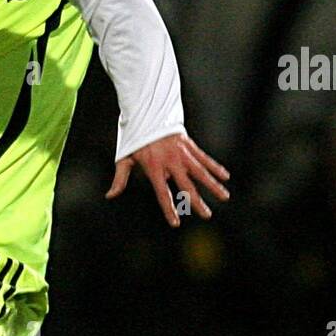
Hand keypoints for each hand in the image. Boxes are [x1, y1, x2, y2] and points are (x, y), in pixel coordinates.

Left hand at [106, 131, 228, 227]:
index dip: (169, 209)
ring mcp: (182, 152)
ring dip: (213, 185)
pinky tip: (225, 177)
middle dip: (197, 202)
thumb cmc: (134, 138)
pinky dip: (215, 167)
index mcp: (154, 167)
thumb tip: (109, 195)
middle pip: (186, 185)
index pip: (163, 193)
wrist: (146, 112)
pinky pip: (204, 158)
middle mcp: (170, 161)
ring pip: (200, 172)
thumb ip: (120, 179)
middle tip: (207, 215)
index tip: (176, 223)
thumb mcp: (124, 158)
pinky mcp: (189, 144)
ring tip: (225, 197)